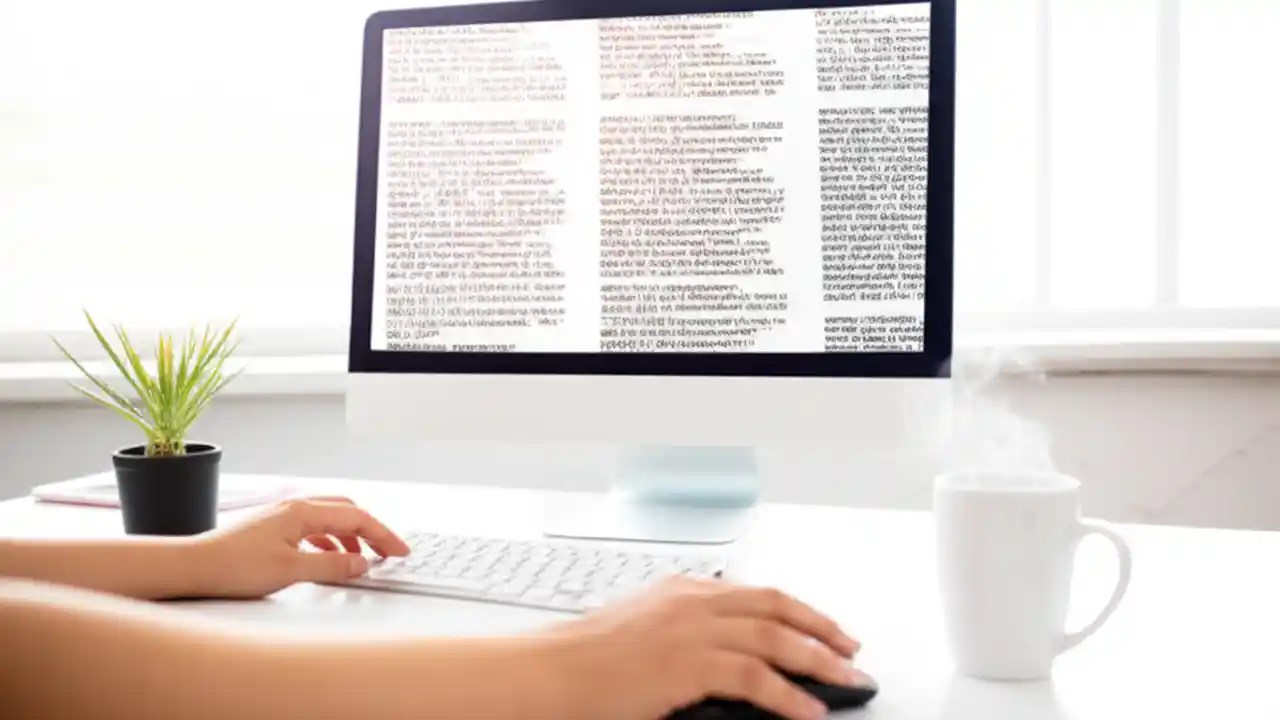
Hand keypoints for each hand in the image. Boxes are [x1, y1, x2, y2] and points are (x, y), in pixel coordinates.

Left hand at [187, 497, 409, 597]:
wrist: (192, 566)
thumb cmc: (233, 566)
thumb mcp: (290, 570)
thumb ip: (331, 567)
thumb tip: (362, 564)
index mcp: (303, 511)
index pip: (357, 518)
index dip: (383, 535)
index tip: (400, 551)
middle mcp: (295, 507)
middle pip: (347, 512)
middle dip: (371, 531)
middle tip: (388, 552)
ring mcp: (282, 516)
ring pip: (330, 520)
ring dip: (350, 539)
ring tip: (360, 561)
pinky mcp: (273, 528)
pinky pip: (313, 529)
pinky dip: (330, 543)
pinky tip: (328, 560)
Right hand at [552, 576, 869, 719]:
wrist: (549, 673)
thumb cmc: (584, 662)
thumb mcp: (641, 633)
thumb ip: (683, 635)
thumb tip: (724, 658)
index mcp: (682, 591)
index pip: (757, 594)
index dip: (799, 610)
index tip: (824, 627)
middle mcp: (692, 602)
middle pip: (776, 606)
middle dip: (821, 628)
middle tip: (850, 650)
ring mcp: (691, 630)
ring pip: (776, 638)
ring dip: (819, 660)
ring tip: (846, 680)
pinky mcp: (688, 663)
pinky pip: (756, 677)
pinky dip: (790, 696)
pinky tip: (809, 711)